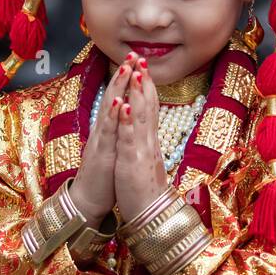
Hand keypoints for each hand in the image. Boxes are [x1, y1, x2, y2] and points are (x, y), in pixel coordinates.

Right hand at [72, 58, 129, 226]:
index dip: (126, 79)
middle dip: (123, 75)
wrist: (87, 201)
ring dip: (118, 88)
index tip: (137, 60)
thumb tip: (124, 115)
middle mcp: (103, 130)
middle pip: (113, 96)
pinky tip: (120, 103)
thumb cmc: (103, 175)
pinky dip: (114, 116)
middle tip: (133, 53)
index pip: (118, 98)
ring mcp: (101, 140)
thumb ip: (116, 131)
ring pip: (110, 110)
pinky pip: (108, 133)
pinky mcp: (102, 154)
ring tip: (126, 68)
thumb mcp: (112, 148)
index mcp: (108, 129)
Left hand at [114, 56, 168, 222]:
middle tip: (142, 57)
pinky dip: (127, 120)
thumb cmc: (144, 190)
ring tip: (136, 72)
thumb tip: (145, 127)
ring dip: (138, 93)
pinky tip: (125, 105)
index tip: (142, 66)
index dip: (146, 86)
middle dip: (144, 81)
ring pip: (141, 116)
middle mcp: (148, 141)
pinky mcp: (132, 162)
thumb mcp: (145, 160)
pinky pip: (130, 138)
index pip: (149, 107)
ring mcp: (142, 150)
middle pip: (148, 106)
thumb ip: (145, 142)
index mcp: (149, 141)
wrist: (151, 216)